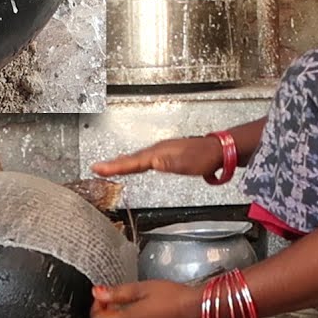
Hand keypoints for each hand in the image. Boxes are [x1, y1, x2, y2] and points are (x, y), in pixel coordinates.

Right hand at [91, 137, 223, 178]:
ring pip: (138, 158)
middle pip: (132, 158)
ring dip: (124, 162)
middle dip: (115, 163)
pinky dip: (136, 162)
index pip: (133, 161)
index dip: (115, 166)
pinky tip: (136, 164)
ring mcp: (163, 151)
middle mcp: (158, 150)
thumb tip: (149, 162)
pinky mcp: (168, 155)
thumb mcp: (184, 163)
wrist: (219, 150)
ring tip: (110, 166)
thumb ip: (166, 163)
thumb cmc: (203, 158)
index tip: (98, 168)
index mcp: (159, 152)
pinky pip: (146, 159)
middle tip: (98, 168)